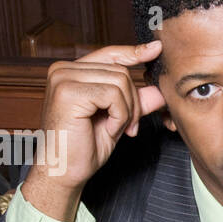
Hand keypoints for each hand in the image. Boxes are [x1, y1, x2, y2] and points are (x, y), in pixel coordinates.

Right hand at [33, 41, 166, 193]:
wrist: (63, 172)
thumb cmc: (84, 148)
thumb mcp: (117, 120)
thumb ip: (135, 101)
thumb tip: (159, 89)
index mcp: (71, 72)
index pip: (109, 54)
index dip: (133, 52)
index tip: (155, 49)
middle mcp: (63, 70)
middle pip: (121, 71)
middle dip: (133, 102)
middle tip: (128, 127)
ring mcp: (63, 78)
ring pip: (120, 82)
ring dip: (127, 111)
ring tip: (116, 129)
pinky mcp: (67, 91)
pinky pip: (113, 95)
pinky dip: (119, 116)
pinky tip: (108, 129)